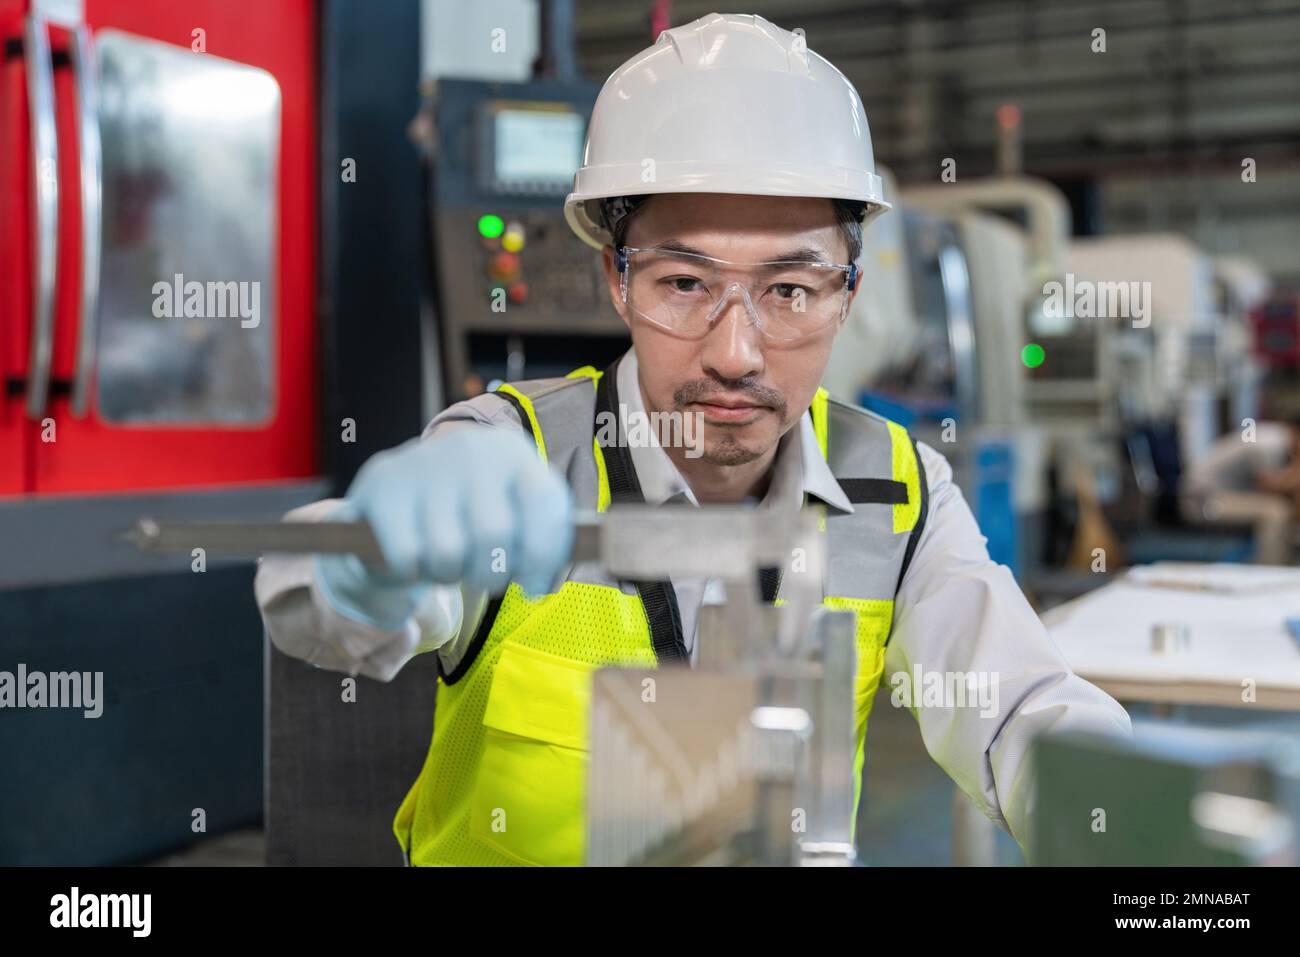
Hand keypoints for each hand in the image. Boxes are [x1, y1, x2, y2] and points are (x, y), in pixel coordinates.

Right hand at [315, 426, 573, 628]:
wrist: (411, 481)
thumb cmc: (478, 507)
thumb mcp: (516, 512)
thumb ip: (541, 544)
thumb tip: (540, 584)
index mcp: (513, 452)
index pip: (545, 504)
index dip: (543, 557)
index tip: (532, 587)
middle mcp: (470, 448)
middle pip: (494, 535)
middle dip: (490, 574)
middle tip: (482, 575)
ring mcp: (423, 462)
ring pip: (447, 553)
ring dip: (448, 574)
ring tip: (447, 559)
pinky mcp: (383, 484)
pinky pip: (407, 557)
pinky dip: (412, 571)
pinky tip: (416, 553)